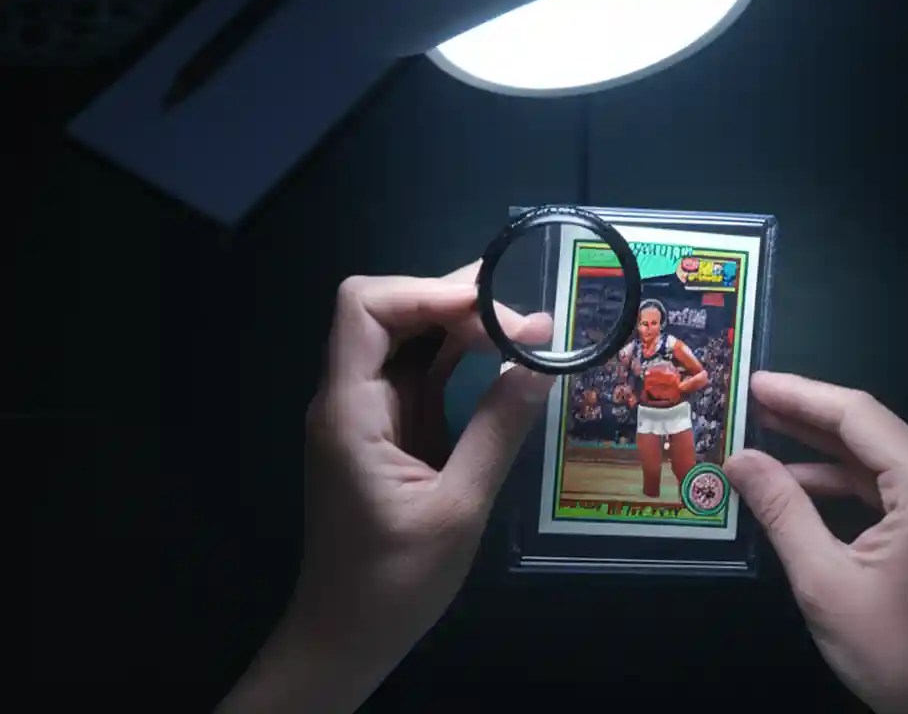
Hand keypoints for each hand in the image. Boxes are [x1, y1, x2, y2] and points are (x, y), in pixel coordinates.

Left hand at [215, 262, 552, 713]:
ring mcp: (366, 414)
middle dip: (455, 302)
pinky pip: (419, 375)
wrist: (346, 636)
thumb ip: (497, 430)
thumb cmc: (394, 582)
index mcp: (350, 410)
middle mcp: (349, 399)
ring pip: (406, 340)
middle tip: (529, 320)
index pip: (365, 307)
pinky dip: (460, 360)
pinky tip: (504, 360)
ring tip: (529, 330)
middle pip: (387, 312)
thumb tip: (540, 364)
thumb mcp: (458, 508)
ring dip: (462, 327)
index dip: (427, 292)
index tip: (494, 311)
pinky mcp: (386, 432)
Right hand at [723, 372, 907, 713]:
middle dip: (807, 416)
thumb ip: (782, 509)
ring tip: (761, 436)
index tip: (753, 382)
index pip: (859, 416)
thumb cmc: (893, 650)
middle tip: (749, 400)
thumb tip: (739, 460)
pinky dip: (843, 483)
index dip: (801, 395)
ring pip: (877, 458)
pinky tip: (796, 482)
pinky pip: (888, 487)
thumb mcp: (823, 580)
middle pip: (870, 430)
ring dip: (821, 450)